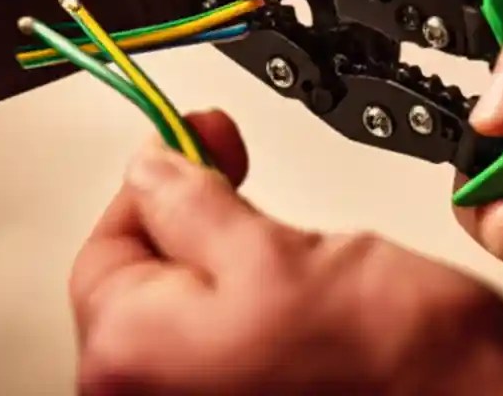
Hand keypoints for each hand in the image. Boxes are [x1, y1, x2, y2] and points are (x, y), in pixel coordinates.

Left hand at [71, 111, 502, 394]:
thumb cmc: (398, 364)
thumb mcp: (273, 248)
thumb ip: (190, 201)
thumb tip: (151, 168)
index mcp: (131, 361)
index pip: (105, 248)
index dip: (151, 181)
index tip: (190, 139)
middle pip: (143, 283)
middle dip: (194, 221)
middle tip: (236, 170)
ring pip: (191, 311)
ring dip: (229, 259)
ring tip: (289, 248)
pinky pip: (227, 348)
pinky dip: (254, 305)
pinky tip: (303, 293)